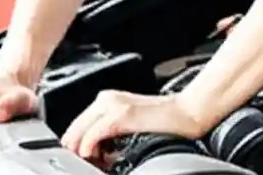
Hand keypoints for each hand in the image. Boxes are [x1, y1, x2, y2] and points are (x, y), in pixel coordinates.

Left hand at [60, 91, 206, 167]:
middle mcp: (107, 99)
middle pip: (73, 129)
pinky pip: (93, 134)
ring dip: (82, 150)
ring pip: (79, 131)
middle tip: (90, 163)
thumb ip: (108, 133)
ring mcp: (113, 105)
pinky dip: (89, 148)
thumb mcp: (130, 125)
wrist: (189, 113)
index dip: (76, 145)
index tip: (86, 159)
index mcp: (107, 100)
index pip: (76, 126)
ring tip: (97, 161)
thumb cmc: (167, 122)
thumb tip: (93, 151)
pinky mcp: (121, 114)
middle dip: (76, 150)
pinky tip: (97, 156)